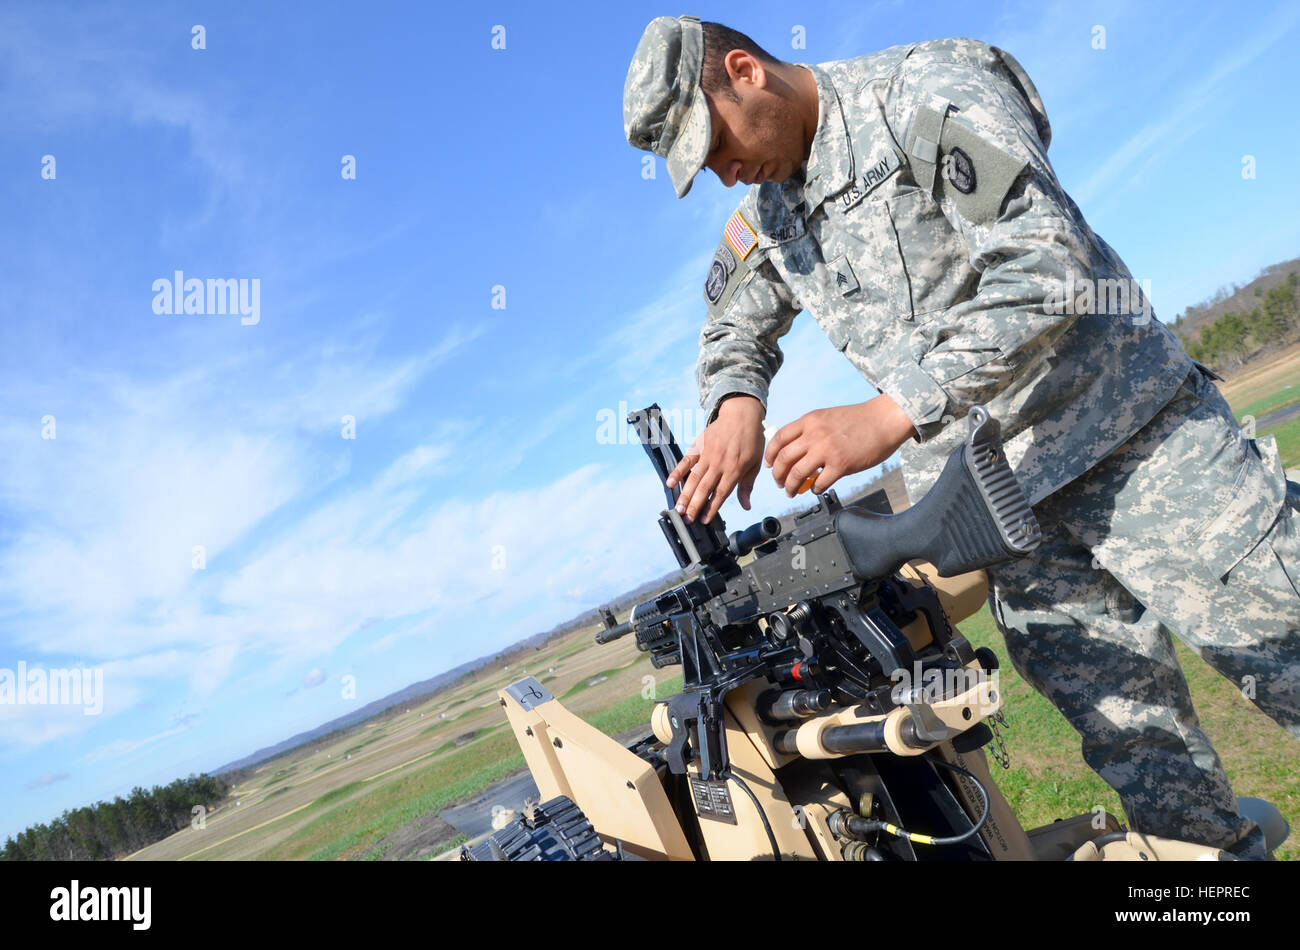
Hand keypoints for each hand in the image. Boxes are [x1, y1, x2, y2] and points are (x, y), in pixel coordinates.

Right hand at [664, 394, 765, 524]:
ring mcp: (708, 454)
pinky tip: (670, 483)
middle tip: (686, 520)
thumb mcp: (754, 464)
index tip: (704, 520)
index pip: (721, 493)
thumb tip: (746, 506)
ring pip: (694, 478)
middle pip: (705, 488)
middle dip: (695, 506)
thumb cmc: (751, 441)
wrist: (741, 414)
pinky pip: (686, 460)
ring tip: (679, 508)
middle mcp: (720, 464)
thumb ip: (747, 486)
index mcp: (735, 469)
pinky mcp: (699, 446)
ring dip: (685, 494)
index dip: (712, 508)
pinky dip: (677, 471)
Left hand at [764, 394, 915, 496]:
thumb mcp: (827, 416)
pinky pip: (820, 483)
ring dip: (790, 486)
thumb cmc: (859, 419)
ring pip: (797, 473)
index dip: (770, 454)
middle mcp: (814, 434)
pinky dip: (814, 489)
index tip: (769, 465)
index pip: (779, 438)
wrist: (884, 419)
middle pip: (784, 459)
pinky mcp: (841, 465)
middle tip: (779, 483)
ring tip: (791, 492)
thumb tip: (796, 449)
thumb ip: (810, 430)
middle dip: (777, 475)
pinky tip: (816, 489)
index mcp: (810, 421)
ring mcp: (827, 450)